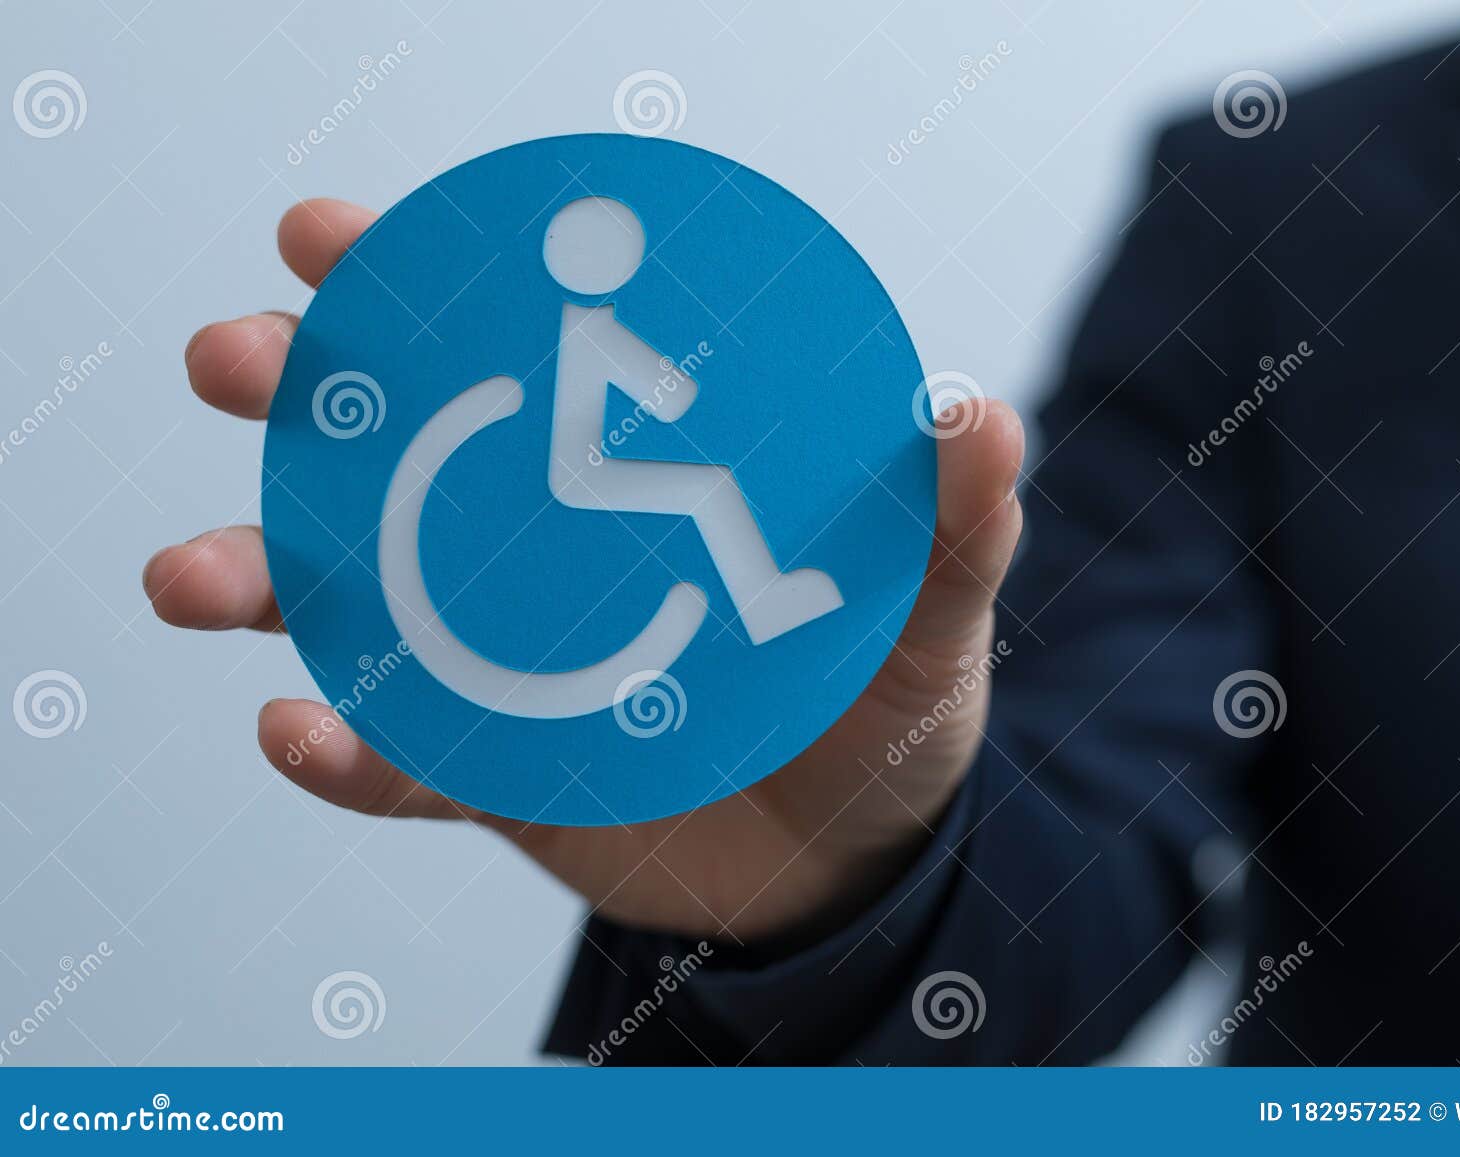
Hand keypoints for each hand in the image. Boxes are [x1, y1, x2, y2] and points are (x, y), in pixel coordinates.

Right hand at [146, 199, 1025, 945]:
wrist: (850, 867)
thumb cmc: (883, 708)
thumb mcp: (931, 607)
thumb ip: (953, 521)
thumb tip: (971, 411)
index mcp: (631, 476)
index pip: (513, 353)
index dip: (415, 283)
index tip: (329, 234)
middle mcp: (545, 552)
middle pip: (394, 452)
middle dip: (298, 394)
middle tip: (241, 361)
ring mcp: (505, 664)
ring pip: (352, 601)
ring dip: (258, 571)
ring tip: (194, 574)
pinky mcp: (493, 779)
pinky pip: (397, 763)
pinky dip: (338, 750)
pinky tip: (297, 729)